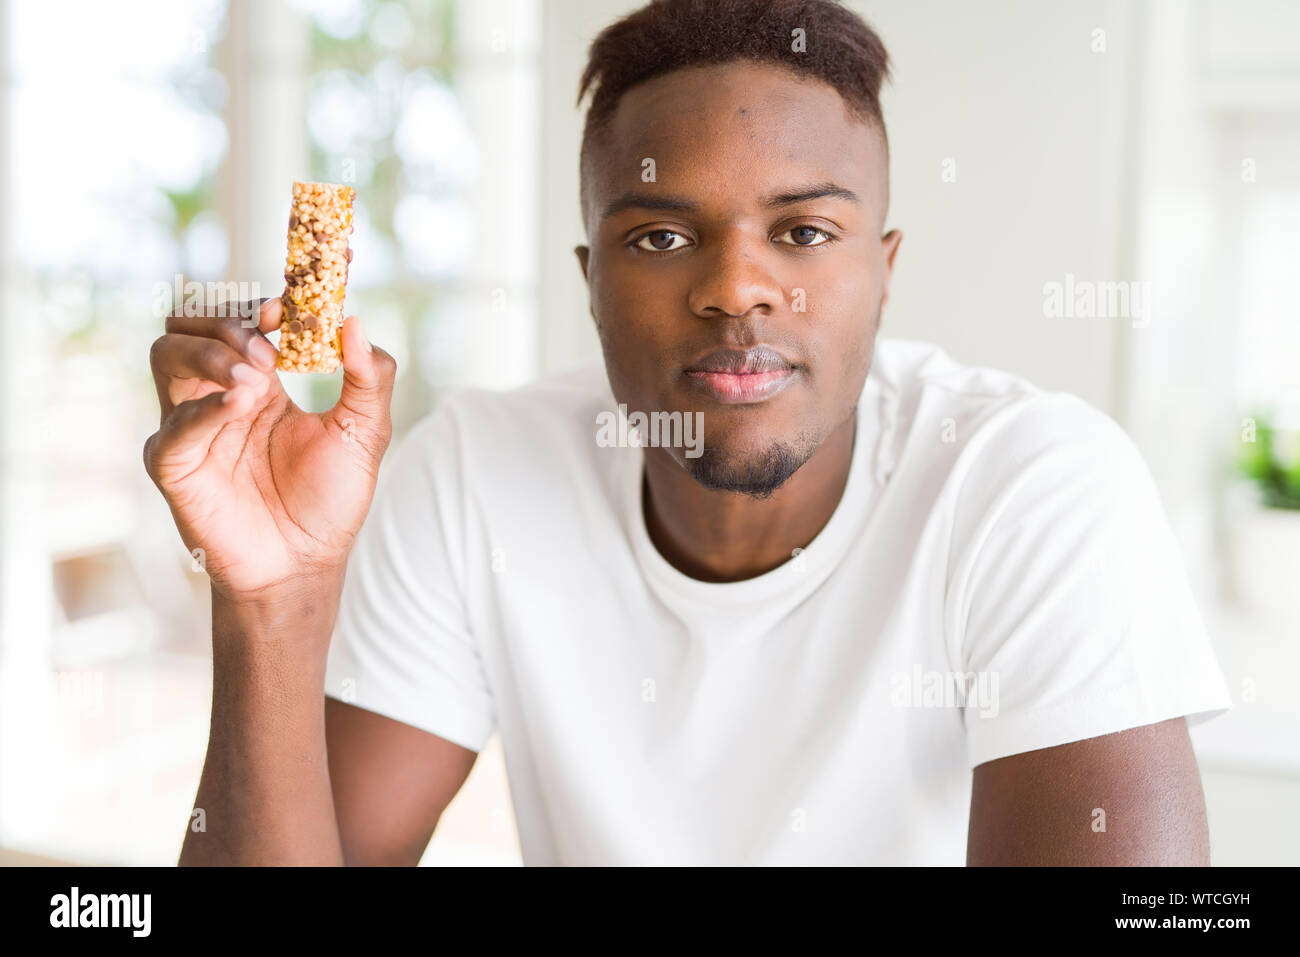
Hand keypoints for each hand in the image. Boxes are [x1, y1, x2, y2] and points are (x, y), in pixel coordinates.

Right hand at [144, 298, 397, 599]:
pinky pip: (174, 424)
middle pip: (189, 325)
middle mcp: (217, 395)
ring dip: (209, 353)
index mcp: (259, 381)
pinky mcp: (173, 463)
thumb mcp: (364, 432)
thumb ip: (368, 378)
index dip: (258, 305)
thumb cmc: (328, 500)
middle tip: (269, 350)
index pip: (238, 319)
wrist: (305, 564)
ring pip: (166, 355)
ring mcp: (189, 425)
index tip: (288, 310)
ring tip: (255, 376)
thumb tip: (355, 322)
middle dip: (228, 324)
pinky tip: (242, 404)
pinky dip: (206, 408)